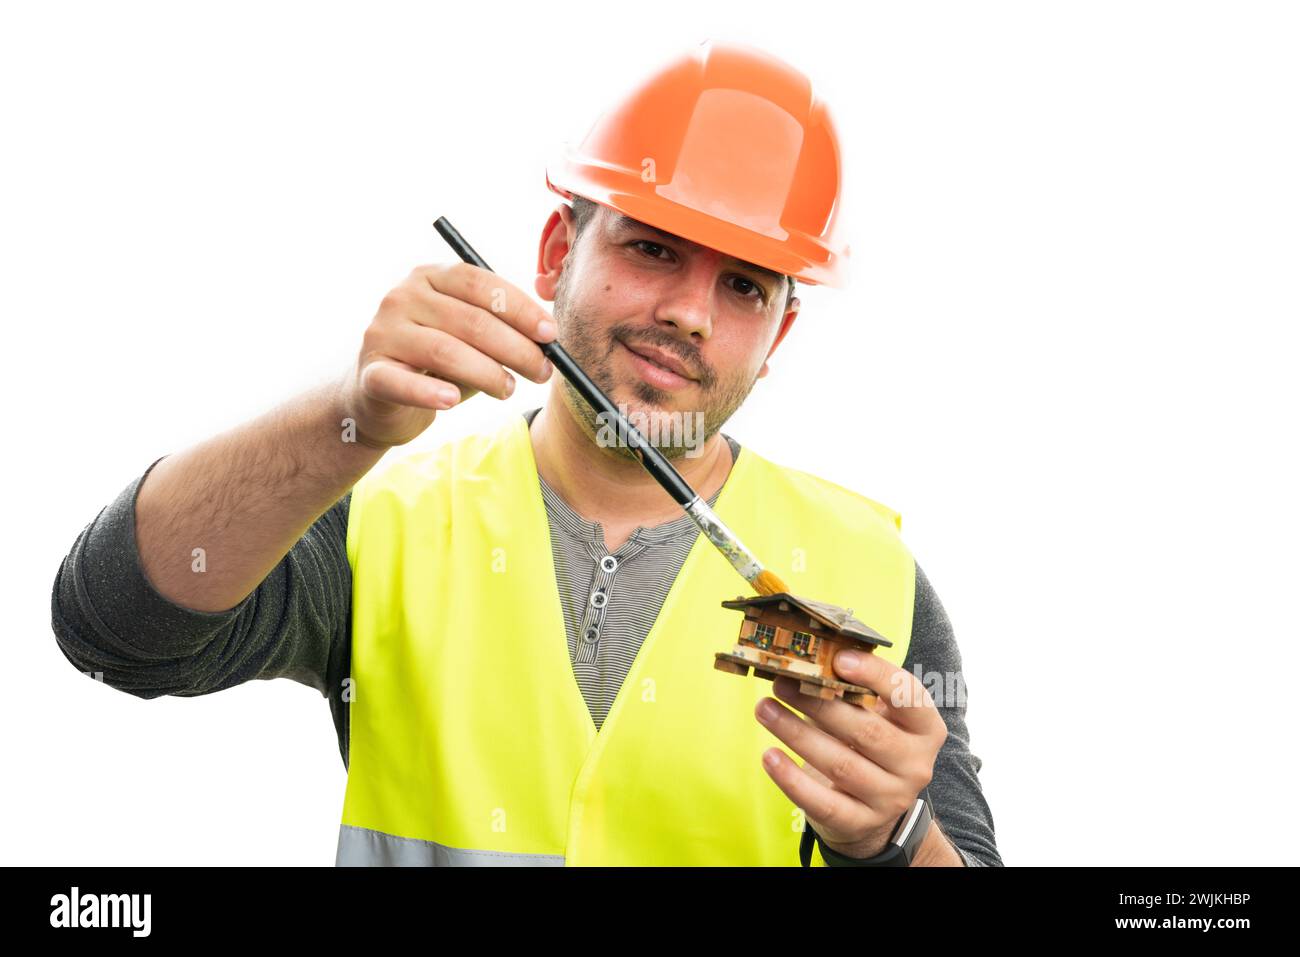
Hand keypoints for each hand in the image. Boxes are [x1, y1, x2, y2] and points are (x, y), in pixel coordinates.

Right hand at [338, 262, 556, 448]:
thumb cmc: (435, 363)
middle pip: (470, 320)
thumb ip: (500, 330)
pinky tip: (452, 400)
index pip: (480, 284)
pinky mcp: (370, 374)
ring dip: (488, 374)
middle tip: (542, 372)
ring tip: (509, 390)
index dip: (520, 309)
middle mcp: (401, 296)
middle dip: (515, 348)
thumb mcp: (468, 338)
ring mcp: (381, 333)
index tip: (550, 335)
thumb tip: (547, 340)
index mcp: (429, 276)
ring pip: (446, 351)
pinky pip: (402, 383)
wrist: (380, 398)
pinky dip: (429, 392)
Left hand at [754, 649, 947, 858]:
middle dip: (818, 704)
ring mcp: (890, 798)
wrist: (872, 809)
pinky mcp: (860, 823)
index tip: (838, 659)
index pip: (908, 697)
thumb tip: (811, 656)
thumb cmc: (868, 745)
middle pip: (866, 731)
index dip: (876, 675)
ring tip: (764, 710)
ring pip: (840, 765)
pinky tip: (769, 756)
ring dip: (796, 734)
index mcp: (925, 728)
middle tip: (782, 682)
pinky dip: (792, 780)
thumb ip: (854, 688)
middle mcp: (915, 765)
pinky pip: (823, 803)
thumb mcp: (875, 715)